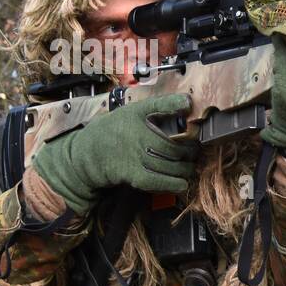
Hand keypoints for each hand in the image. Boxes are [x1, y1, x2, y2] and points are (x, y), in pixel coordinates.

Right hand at [31, 94, 199, 214]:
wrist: (89, 153)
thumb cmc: (117, 129)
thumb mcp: (136, 111)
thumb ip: (163, 105)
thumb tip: (189, 101)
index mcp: (138, 115)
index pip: (164, 111)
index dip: (184, 119)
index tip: (196, 127)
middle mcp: (138, 136)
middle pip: (176, 147)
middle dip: (192, 151)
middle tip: (195, 152)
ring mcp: (137, 158)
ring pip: (173, 166)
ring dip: (187, 168)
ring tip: (189, 165)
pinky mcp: (136, 176)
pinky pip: (163, 182)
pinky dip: (176, 183)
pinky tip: (181, 181)